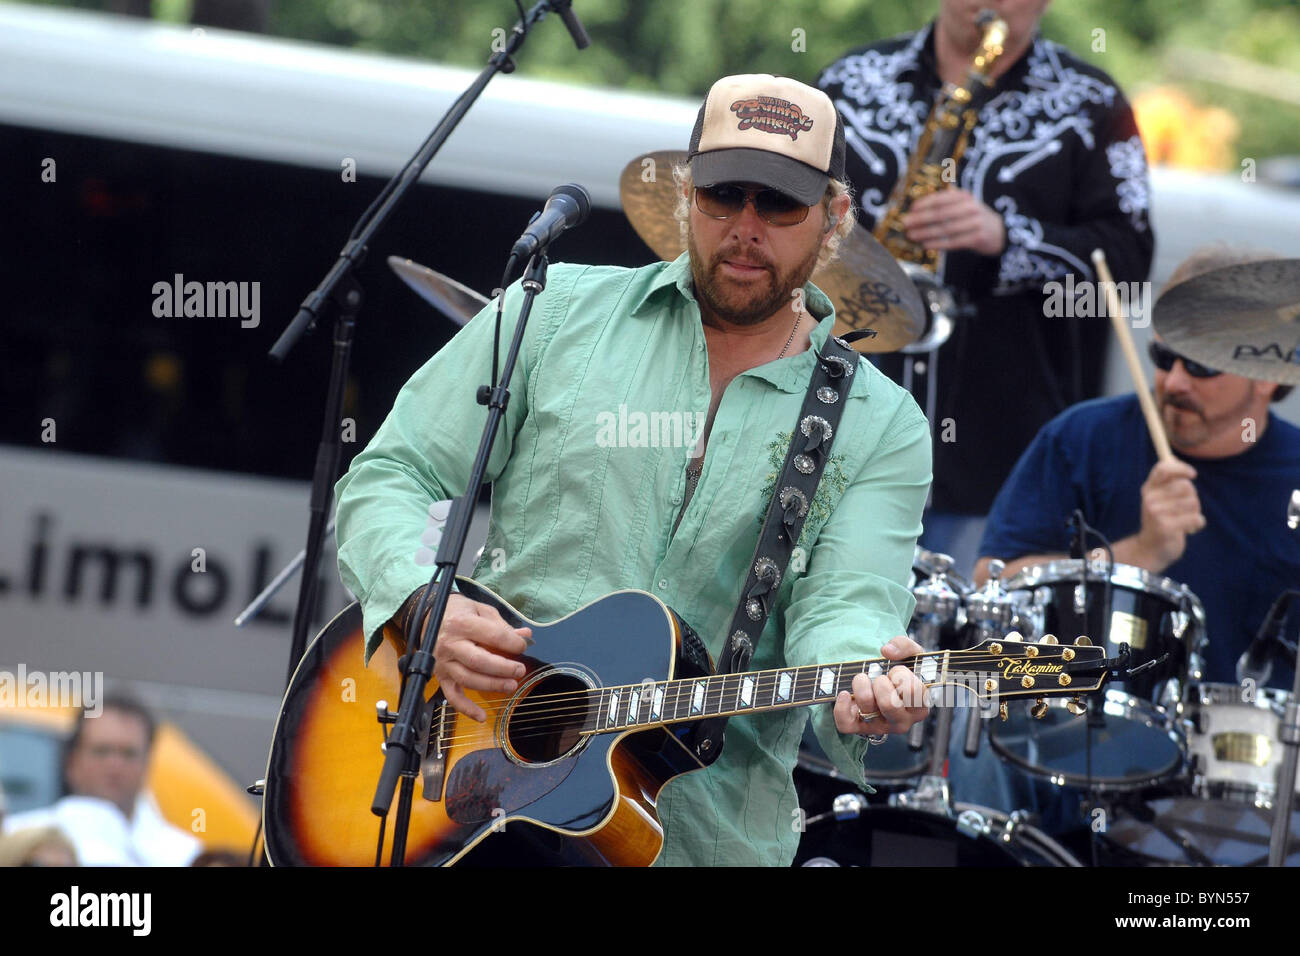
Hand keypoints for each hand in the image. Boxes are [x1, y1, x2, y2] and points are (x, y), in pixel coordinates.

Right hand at [420, 592, 531, 721]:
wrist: (430, 615)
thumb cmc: (460, 612)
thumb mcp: (482, 610)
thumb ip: (502, 625)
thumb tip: (525, 635)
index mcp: (462, 623)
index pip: (492, 636)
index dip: (512, 642)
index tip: (523, 646)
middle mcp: (450, 644)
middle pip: (479, 661)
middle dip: (503, 668)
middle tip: (520, 670)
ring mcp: (444, 662)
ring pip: (468, 679)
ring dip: (492, 685)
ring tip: (511, 685)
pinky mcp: (441, 676)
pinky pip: (452, 696)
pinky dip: (466, 708)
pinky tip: (481, 716)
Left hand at [833, 635, 928, 736]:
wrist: (882, 681)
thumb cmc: (901, 673)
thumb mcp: (911, 655)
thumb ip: (905, 646)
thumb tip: (887, 651)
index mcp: (919, 707)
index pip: (914, 692)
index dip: (902, 676)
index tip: (897, 672)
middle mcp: (902, 721)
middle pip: (890, 705)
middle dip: (881, 683)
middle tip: (880, 678)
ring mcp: (881, 726)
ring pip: (868, 710)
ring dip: (861, 686)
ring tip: (863, 680)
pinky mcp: (860, 728)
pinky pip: (846, 724)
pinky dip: (841, 708)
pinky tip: (845, 694)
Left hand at [903, 189, 1005, 255]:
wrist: (1000, 232)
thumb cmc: (974, 219)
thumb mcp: (964, 205)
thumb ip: (945, 204)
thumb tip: (917, 209)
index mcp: (965, 196)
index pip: (941, 199)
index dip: (924, 203)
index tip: (911, 210)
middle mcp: (970, 207)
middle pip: (941, 213)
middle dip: (920, 219)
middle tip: (905, 224)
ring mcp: (975, 222)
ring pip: (945, 228)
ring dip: (926, 233)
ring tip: (912, 236)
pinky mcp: (978, 238)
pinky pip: (954, 242)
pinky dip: (938, 244)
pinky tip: (926, 245)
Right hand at [1129, 459, 1205, 571]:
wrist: (1150, 549)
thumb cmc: (1161, 521)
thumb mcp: (1160, 500)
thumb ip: (1170, 484)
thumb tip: (1184, 467)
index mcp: (1148, 489)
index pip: (1163, 468)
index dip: (1181, 468)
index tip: (1193, 475)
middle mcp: (1149, 499)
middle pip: (1185, 486)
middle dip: (1193, 497)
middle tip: (1184, 510)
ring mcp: (1156, 513)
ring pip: (1193, 502)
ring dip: (1195, 512)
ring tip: (1184, 521)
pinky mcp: (1166, 527)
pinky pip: (1196, 518)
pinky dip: (1198, 524)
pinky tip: (1188, 529)